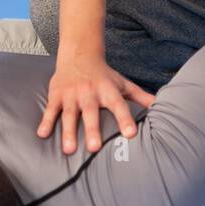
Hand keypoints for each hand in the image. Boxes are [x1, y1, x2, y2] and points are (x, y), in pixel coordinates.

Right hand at [39, 53, 154, 153]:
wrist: (79, 55)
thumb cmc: (104, 76)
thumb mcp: (123, 84)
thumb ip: (141, 97)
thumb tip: (162, 106)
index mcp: (108, 90)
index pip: (118, 105)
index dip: (125, 119)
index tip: (130, 134)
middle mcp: (89, 92)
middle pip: (91, 112)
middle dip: (92, 129)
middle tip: (95, 148)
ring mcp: (71, 94)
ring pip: (69, 114)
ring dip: (68, 132)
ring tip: (69, 150)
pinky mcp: (56, 94)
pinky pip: (50, 110)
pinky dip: (45, 121)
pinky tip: (42, 135)